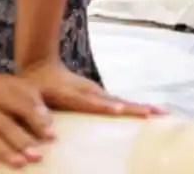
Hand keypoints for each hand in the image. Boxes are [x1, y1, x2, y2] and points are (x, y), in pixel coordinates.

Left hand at [20, 60, 164, 117]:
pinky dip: (133, 107)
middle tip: (158, 113)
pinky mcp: (98, 94)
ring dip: (140, 107)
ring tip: (161, 113)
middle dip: (136, 107)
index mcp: (73, 94)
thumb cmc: (34, 85)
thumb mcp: (32, 97)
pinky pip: (118, 102)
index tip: (121, 110)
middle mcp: (89, 91)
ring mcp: (95, 91)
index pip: (92, 103)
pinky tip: (146, 112)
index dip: (105, 107)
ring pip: (121, 101)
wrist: (41, 63)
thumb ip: (39, 112)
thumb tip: (47, 130)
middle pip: (116, 101)